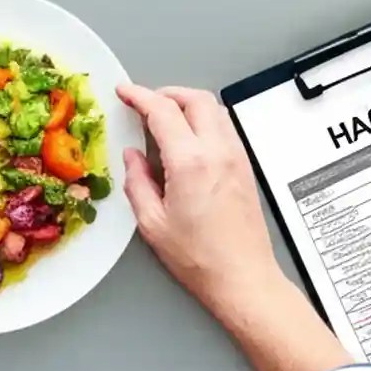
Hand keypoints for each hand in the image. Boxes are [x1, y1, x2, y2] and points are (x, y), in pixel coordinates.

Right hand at [117, 84, 278, 308]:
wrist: (242, 277)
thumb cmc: (201, 258)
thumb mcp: (152, 223)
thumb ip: (137, 183)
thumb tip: (132, 158)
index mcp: (190, 162)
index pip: (162, 111)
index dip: (139, 96)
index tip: (125, 92)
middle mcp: (218, 152)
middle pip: (194, 98)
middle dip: (166, 93)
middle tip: (144, 103)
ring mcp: (236, 157)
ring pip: (214, 109)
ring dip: (188, 104)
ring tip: (165, 118)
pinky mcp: (245, 168)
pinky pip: (225, 127)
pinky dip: (204, 120)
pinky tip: (188, 138)